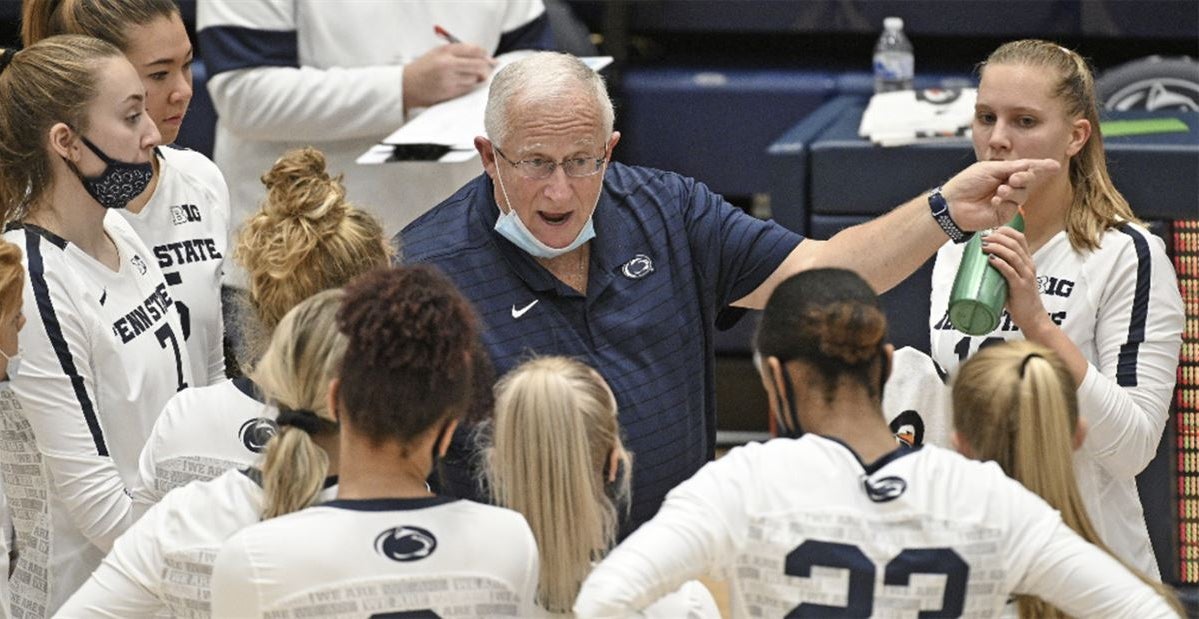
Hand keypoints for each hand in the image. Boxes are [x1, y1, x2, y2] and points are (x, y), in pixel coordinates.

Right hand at [402, 43, 495, 109]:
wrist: (406, 85)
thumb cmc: (425, 67)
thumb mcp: (438, 52)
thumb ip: (460, 51)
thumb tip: (487, 57)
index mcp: (445, 51)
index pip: (475, 50)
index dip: (484, 54)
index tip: (486, 57)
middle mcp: (448, 64)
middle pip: (479, 65)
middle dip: (486, 67)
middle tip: (486, 69)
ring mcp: (449, 79)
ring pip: (475, 78)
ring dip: (477, 78)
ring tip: (467, 76)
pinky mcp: (449, 92)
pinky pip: (468, 88)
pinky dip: (469, 86)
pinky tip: (461, 83)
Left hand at [941, 159, 1059, 230]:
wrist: (953, 203)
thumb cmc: (966, 183)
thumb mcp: (989, 169)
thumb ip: (1012, 167)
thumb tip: (1032, 164)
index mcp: (1004, 172)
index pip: (1026, 168)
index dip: (1041, 166)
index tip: (1055, 165)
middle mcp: (1008, 186)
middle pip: (1028, 180)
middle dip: (1025, 177)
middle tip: (1014, 178)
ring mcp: (1007, 200)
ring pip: (1023, 193)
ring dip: (1014, 190)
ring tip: (1000, 190)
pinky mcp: (1004, 214)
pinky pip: (1015, 206)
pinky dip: (1007, 201)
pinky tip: (995, 201)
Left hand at [981, 226, 1049, 332]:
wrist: (1032, 317)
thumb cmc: (1019, 298)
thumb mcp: (1012, 279)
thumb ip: (1002, 270)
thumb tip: (979, 263)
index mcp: (1027, 261)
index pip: (1019, 238)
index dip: (1005, 230)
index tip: (990, 230)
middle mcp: (1029, 265)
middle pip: (1014, 243)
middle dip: (997, 237)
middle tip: (982, 238)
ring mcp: (1026, 275)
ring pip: (1013, 255)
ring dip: (996, 248)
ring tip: (983, 246)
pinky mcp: (1021, 287)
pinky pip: (1010, 271)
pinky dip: (1000, 263)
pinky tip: (991, 259)